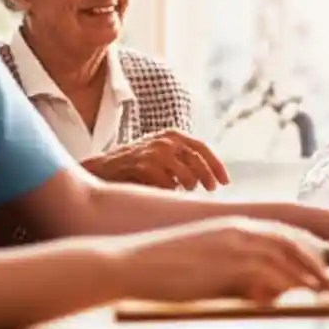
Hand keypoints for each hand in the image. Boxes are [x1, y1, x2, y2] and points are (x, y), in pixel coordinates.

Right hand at [83, 129, 230, 190]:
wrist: (103, 167)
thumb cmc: (137, 163)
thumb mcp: (163, 153)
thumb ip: (183, 158)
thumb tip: (210, 176)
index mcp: (173, 135)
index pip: (203, 148)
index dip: (217, 165)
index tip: (225, 181)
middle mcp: (166, 141)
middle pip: (198, 162)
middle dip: (208, 178)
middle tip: (211, 189)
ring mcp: (155, 153)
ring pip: (186, 177)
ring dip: (188, 187)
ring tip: (183, 190)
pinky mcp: (144, 167)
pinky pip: (169, 187)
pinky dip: (170, 193)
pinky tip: (164, 192)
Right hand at [113, 216, 328, 304]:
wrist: (131, 262)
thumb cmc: (164, 269)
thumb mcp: (208, 268)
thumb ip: (238, 276)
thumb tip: (264, 294)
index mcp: (235, 227)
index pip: (282, 236)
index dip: (306, 252)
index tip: (323, 268)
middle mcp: (238, 231)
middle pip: (291, 243)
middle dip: (315, 263)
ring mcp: (232, 245)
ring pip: (283, 257)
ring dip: (307, 275)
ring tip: (325, 292)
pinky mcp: (223, 262)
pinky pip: (264, 273)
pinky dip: (283, 285)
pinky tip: (294, 299)